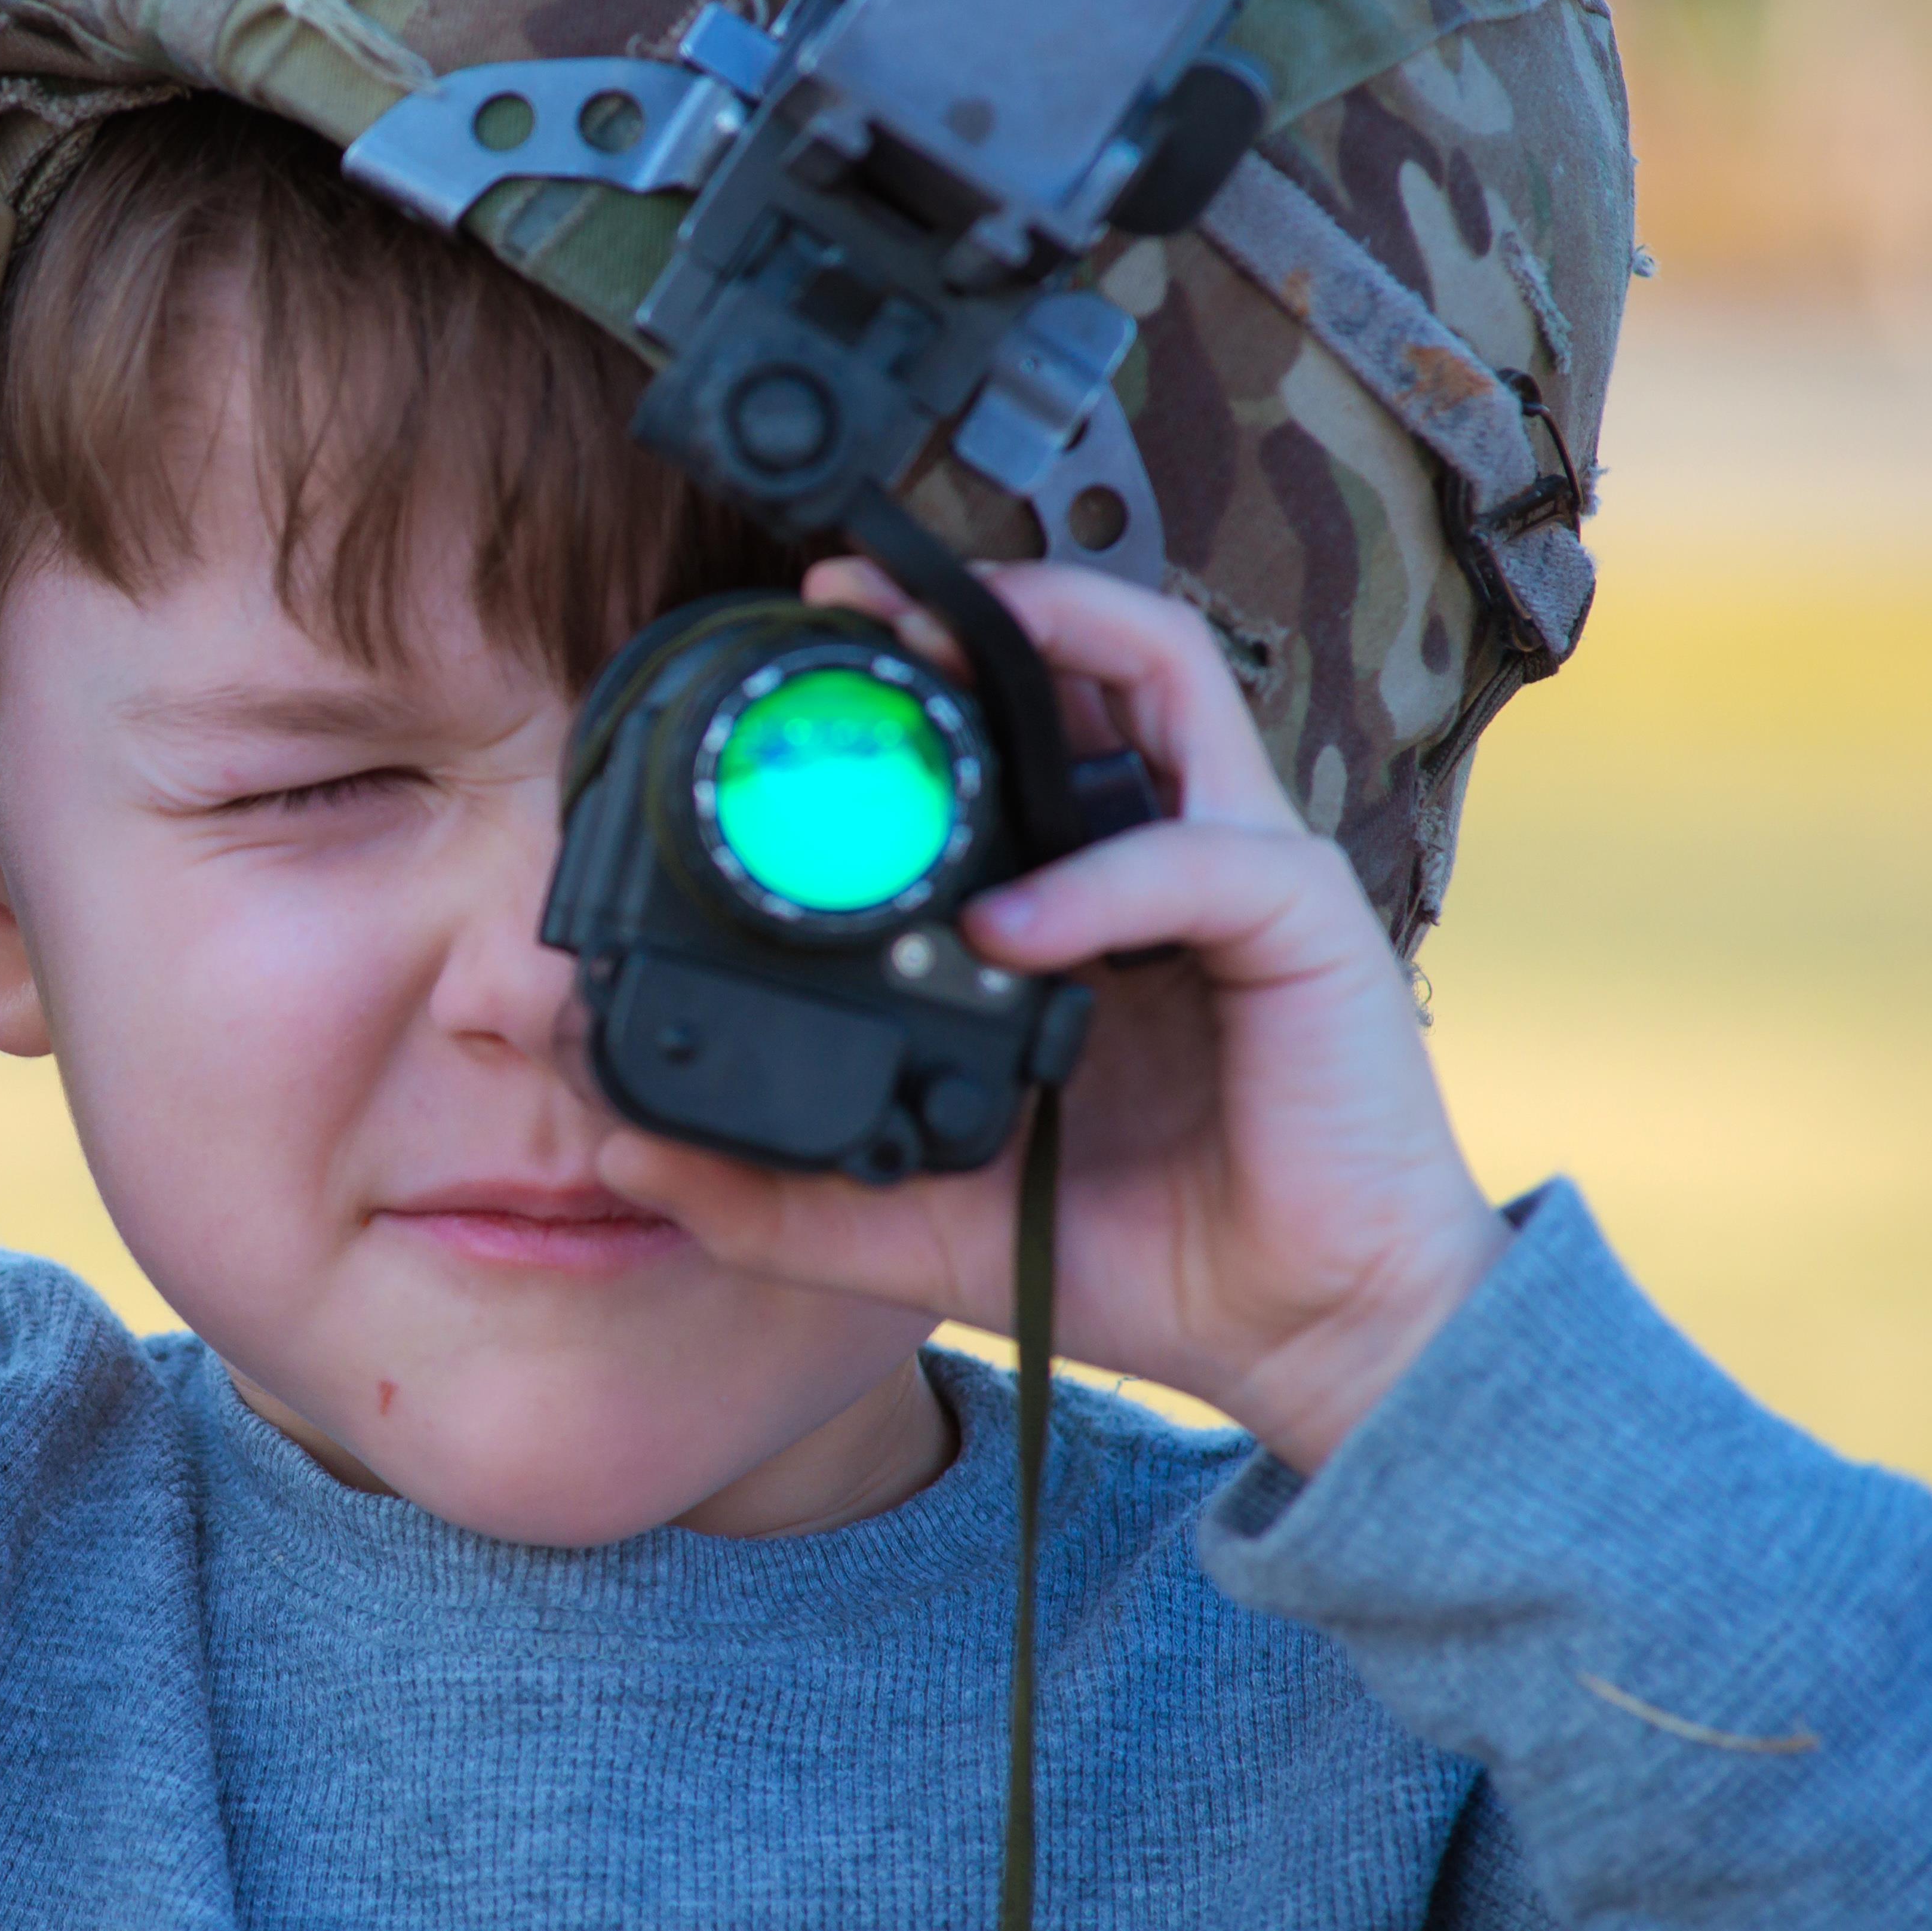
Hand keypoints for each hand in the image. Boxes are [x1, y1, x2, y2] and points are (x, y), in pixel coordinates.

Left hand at [592, 559, 1510, 1473]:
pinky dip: (1091, 884)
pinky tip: (1005, 928)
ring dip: (1053, 638)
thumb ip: (786, 1196)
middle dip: (973, 602)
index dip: (923, 673)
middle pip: (1090, 659)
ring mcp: (1244, 872)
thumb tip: (627, 1154)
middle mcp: (1165, 855)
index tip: (802, 650)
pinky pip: (1196, 861)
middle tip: (848, 598)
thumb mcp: (927, 1221)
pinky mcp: (1304, 927)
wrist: (1300, 1332)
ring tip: (934, 648)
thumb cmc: (1142, 1251)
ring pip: (1168, 678)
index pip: (1017, 731)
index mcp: (1088, 898)